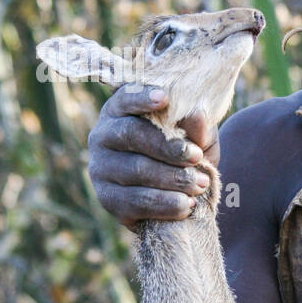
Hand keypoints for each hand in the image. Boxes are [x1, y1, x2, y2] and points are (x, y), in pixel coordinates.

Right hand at [86, 84, 221, 229]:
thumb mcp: (198, 138)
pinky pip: (135, 201)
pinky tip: (187, 205)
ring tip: (200, 183)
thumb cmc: (184, 155)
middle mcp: (103, 136)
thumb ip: (197, 128)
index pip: (126, 99)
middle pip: (131, 134)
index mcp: (121, 111)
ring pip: (135, 169)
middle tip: (197, 156)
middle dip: (168, 146)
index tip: (165, 98)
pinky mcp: (107, 198)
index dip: (142, 98)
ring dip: (172, 178)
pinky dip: (165, 203)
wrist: (177, 195)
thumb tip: (197, 114)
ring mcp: (101, 168)